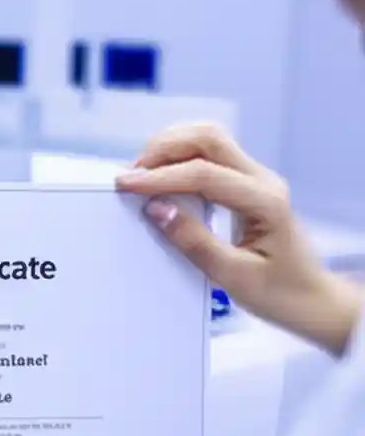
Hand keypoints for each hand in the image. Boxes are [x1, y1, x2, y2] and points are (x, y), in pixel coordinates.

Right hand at [118, 123, 361, 355]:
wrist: (311, 298)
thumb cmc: (278, 293)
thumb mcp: (231, 276)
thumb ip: (193, 241)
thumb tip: (156, 208)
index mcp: (264, 201)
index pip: (205, 174)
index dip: (161, 177)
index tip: (125, 185)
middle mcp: (263, 179)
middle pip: (209, 138)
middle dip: (164, 148)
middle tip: (131, 175)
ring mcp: (256, 177)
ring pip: (209, 139)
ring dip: (171, 148)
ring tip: (142, 174)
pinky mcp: (246, 183)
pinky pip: (210, 155)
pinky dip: (180, 157)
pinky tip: (161, 176)